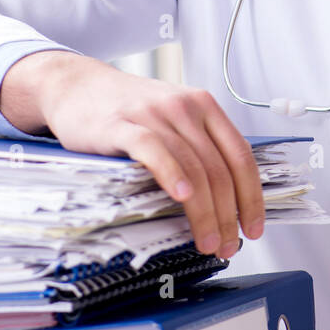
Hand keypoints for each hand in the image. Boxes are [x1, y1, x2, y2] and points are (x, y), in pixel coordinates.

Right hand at [0, 52, 263, 257]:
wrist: (75, 84)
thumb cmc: (126, 109)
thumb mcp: (171, 117)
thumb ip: (196, 146)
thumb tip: (224, 201)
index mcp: (204, 106)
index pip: (241, 156)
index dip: (252, 196)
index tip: (254, 227)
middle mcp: (184, 107)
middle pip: (218, 168)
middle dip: (229, 214)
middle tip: (228, 245)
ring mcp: (154, 114)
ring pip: (193, 166)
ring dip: (205, 211)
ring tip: (208, 240)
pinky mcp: (122, 125)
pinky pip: (154, 150)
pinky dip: (172, 174)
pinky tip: (181, 197)